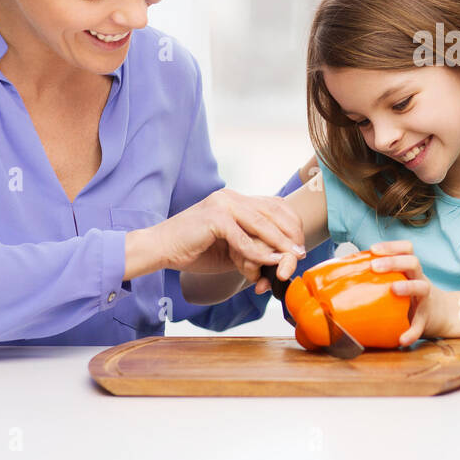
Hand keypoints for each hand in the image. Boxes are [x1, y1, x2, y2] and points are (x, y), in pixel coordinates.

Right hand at [141, 189, 305, 290]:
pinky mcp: (214, 217)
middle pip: (272, 211)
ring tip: (292, 257)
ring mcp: (223, 204)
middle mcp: (231, 197)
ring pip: (262, 222)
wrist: (160, 249)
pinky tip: (268, 262)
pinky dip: (257, 252)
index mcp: (235, 200)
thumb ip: (252, 248)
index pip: (273, 206)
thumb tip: (278, 259)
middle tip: (300, 253)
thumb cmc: (193, 250)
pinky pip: (243, 237)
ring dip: (279, 243)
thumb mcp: (230, 248)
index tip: (298, 245)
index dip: (290, 224)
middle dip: (290, 234)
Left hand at [367, 241, 444, 345]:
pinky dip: (411, 333)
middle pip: (413, 263)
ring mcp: (424, 299)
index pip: (406, 250)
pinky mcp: (425, 320)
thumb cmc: (409, 295)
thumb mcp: (401, 280)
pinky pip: (419, 326)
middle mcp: (420, 280)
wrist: (440, 314)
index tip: (373, 248)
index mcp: (410, 270)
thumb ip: (380, 277)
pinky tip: (401, 339)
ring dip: (408, 286)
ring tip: (394, 289)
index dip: (391, 246)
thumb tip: (340, 274)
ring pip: (422, 288)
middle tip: (374, 266)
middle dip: (394, 261)